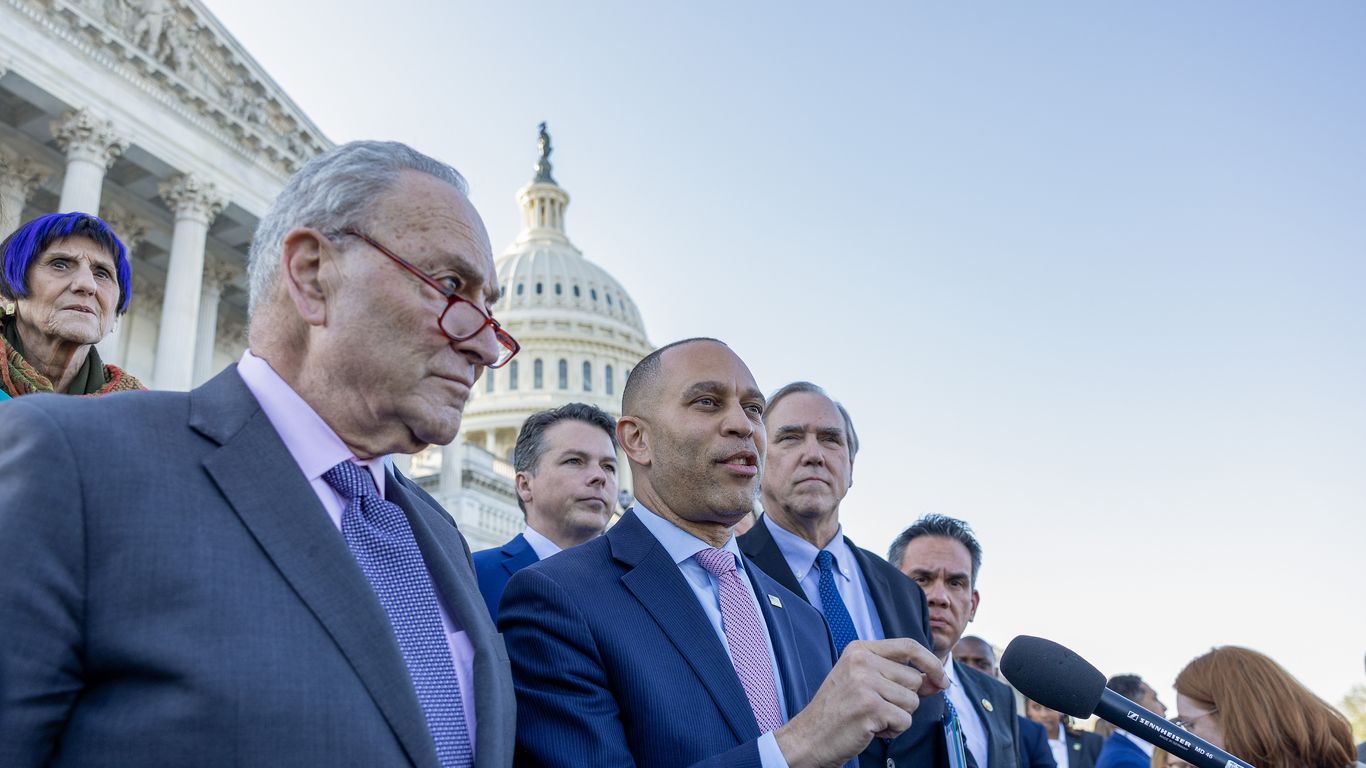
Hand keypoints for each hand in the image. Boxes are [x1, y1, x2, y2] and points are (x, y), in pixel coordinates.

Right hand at [774, 638, 946, 767]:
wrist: (810, 737)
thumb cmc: (839, 711)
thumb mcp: (864, 682)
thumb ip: (899, 677)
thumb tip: (938, 681)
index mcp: (859, 649)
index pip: (909, 646)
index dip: (931, 663)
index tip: (941, 679)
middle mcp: (861, 661)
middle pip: (914, 680)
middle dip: (904, 700)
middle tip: (876, 707)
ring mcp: (865, 683)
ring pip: (912, 702)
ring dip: (898, 717)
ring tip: (871, 718)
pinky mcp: (871, 707)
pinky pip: (905, 720)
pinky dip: (893, 730)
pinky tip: (871, 729)